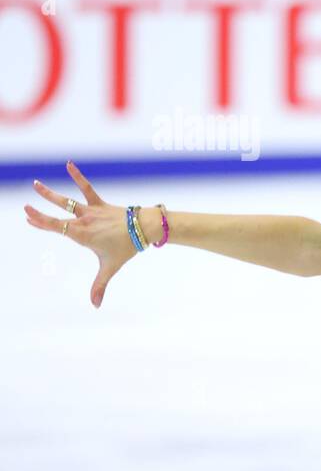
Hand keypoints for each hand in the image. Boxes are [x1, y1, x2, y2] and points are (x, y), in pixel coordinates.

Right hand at [24, 161, 138, 307]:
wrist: (145, 228)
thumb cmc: (126, 247)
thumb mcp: (110, 267)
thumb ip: (99, 285)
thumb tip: (95, 306)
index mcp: (81, 235)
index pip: (56, 227)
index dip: (41, 222)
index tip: (28, 218)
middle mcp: (83, 221)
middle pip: (58, 214)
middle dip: (40, 211)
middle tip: (25, 206)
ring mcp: (91, 211)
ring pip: (67, 200)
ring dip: (51, 193)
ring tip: (36, 183)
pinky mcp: (100, 203)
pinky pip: (87, 188)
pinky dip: (78, 176)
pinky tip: (69, 164)